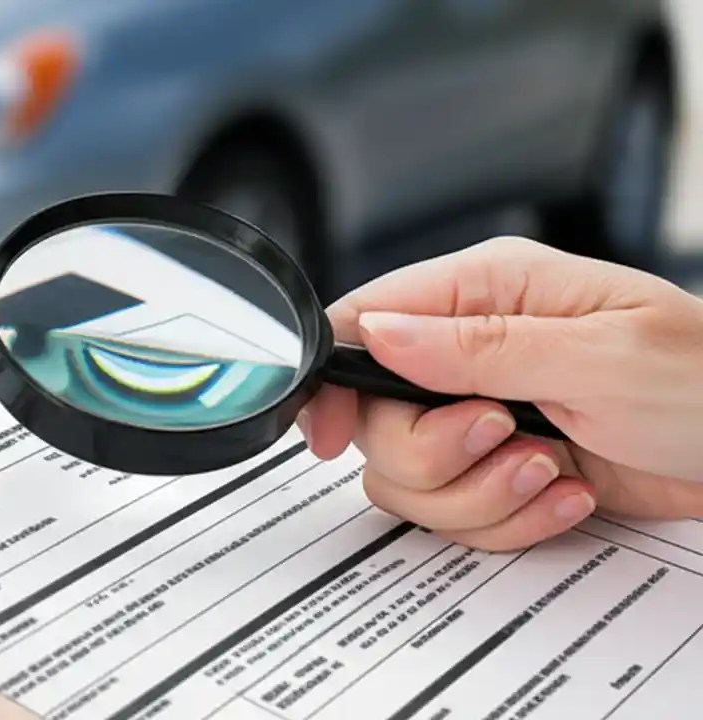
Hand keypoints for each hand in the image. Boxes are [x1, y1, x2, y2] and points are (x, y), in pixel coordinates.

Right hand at [300, 237, 702, 550]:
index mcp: (489, 290)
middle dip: (433, 453)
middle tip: (503, 438)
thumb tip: (379, 330)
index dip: (332, 381)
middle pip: (376, 418)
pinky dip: (507, 519)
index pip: (364, 321)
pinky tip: (565, 490)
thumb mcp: (599, 357)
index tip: (326, 434)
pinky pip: (457, 510)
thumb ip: (478, 347)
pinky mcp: (502, 464)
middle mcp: (474, 349)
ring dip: (476, 494)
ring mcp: (485, 409)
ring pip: (409, 475)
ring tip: (549, 468)